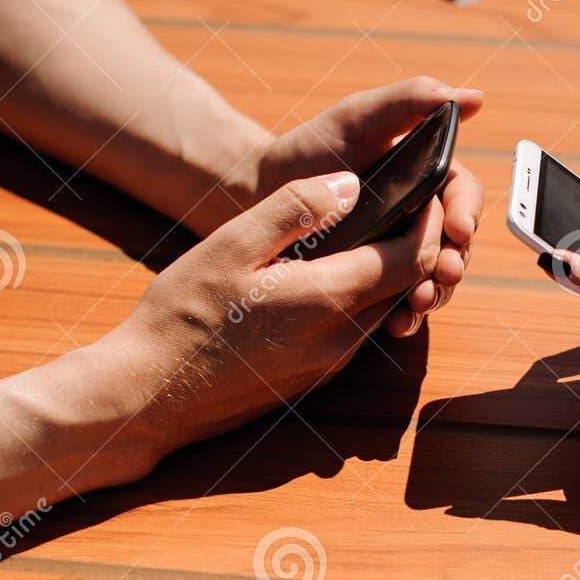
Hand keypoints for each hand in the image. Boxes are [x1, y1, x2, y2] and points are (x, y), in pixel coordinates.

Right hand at [103, 172, 441, 460]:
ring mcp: (329, 364)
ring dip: (392, 274)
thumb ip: (295, 209)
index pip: (414, 258)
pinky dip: (362, 299)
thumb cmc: (182, 317)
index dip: (429, 221)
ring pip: (384, 310)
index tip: (425, 190)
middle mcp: (341, 339)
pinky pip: (357, 332)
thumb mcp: (231, 245)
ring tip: (372, 232)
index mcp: (328, 299)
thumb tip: (351, 184)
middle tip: (406, 204)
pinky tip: (332, 275)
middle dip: (419, 244)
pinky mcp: (312, 378)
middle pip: (409, 286)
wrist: (150, 395)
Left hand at [248, 77, 484, 337]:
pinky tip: (397, 323)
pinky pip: (403, 299)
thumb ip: (411, 101)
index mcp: (427, 173)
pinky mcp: (379, 277)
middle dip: (455, 261)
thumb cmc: (312, 146)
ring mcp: (400, 247)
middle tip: (443, 275)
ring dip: (435, 292)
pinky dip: (406, 313)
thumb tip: (472, 98)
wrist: (263, 191)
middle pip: (457, 243)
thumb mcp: (359, 116)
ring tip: (418, 303)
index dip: (467, 212)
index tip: (459, 229)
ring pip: (435, 276)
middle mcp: (420, 213)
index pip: (463, 194)